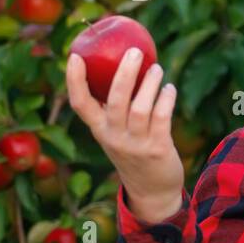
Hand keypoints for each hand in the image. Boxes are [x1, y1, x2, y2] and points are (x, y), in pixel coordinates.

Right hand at [65, 48, 184, 223]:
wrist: (151, 191)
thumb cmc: (133, 152)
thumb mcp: (116, 133)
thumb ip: (114, 108)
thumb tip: (121, 66)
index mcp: (98, 130)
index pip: (80, 104)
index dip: (74, 80)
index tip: (74, 55)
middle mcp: (113, 137)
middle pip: (114, 100)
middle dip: (124, 73)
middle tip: (135, 51)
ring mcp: (135, 144)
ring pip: (140, 108)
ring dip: (150, 84)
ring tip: (157, 69)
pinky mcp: (157, 149)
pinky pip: (162, 118)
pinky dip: (166, 99)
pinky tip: (169, 89)